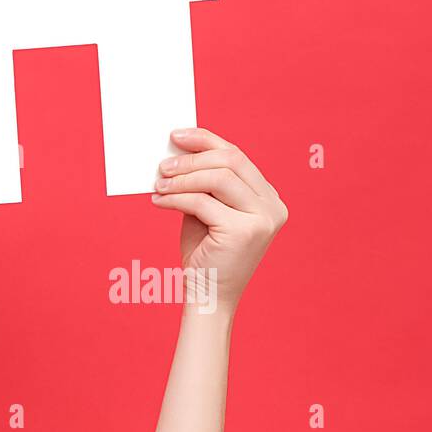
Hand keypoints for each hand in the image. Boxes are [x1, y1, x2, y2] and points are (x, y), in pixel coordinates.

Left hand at [151, 128, 287, 313]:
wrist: (209, 296)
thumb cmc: (205, 252)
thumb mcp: (205, 209)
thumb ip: (201, 182)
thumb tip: (176, 150)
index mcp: (267, 196)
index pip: (237, 156)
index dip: (206, 140)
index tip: (177, 135)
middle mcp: (273, 205)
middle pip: (231, 161)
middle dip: (191, 159)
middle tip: (162, 165)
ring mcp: (264, 219)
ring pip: (218, 178)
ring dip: (182, 178)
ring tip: (158, 184)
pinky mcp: (246, 232)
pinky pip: (203, 202)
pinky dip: (175, 198)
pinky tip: (159, 201)